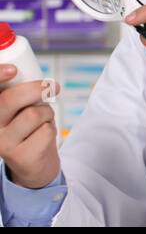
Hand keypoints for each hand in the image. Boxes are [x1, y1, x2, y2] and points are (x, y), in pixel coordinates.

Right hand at [0, 66, 60, 188]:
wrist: (34, 164)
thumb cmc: (28, 126)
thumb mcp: (20, 106)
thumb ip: (18, 92)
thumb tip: (30, 74)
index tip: (13, 69)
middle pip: (9, 100)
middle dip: (35, 89)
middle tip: (52, 86)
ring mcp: (1, 143)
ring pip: (33, 114)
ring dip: (47, 112)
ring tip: (43, 119)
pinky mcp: (18, 156)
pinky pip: (45, 131)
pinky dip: (51, 129)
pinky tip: (42, 136)